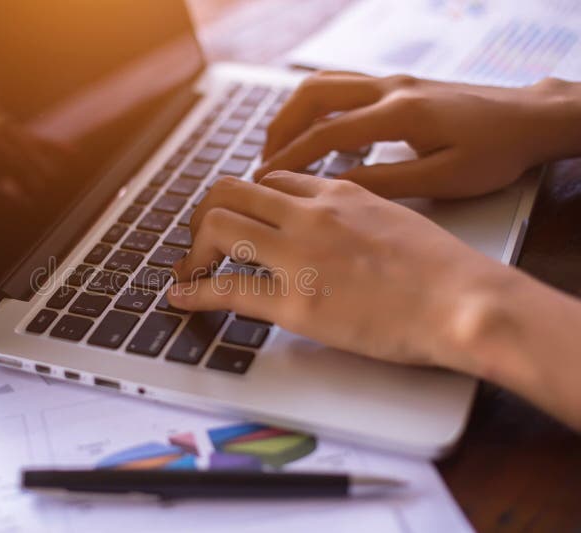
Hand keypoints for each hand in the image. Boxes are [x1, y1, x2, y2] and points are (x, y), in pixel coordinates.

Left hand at [168, 173, 504, 365]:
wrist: (466, 302)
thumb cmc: (444, 270)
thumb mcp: (396, 219)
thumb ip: (356, 214)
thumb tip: (334, 225)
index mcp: (339, 193)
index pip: (271, 179)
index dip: (245, 199)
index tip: (236, 217)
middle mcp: (312, 214)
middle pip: (231, 192)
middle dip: (205, 214)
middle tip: (199, 241)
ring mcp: (301, 256)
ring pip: (220, 227)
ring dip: (195, 248)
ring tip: (190, 270)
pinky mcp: (297, 302)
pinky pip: (228, 288)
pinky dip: (194, 292)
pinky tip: (181, 298)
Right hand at [256, 72, 580, 198]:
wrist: (530, 118)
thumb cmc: (495, 152)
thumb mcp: (443, 178)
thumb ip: (385, 182)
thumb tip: (336, 188)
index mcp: (399, 113)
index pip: (326, 132)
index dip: (290, 156)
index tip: (264, 180)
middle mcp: (390, 89)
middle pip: (313, 95)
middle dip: (280, 127)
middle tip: (262, 162)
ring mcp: (393, 83)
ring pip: (325, 84)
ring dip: (294, 113)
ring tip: (279, 147)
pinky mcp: (398, 87)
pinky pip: (342, 87)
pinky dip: (317, 108)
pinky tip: (316, 134)